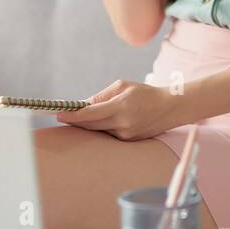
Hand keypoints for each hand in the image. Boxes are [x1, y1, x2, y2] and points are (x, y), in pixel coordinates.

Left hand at [55, 77, 180, 140]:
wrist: (171, 108)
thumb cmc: (145, 93)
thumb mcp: (123, 86)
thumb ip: (102, 96)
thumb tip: (82, 105)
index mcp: (121, 107)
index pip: (90, 113)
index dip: (73, 115)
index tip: (58, 114)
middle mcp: (123, 124)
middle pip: (91, 125)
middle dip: (76, 121)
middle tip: (62, 116)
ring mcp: (126, 135)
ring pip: (99, 131)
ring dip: (88, 124)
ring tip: (77, 118)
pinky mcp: (129, 141)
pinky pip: (109, 134)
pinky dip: (102, 128)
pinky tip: (99, 122)